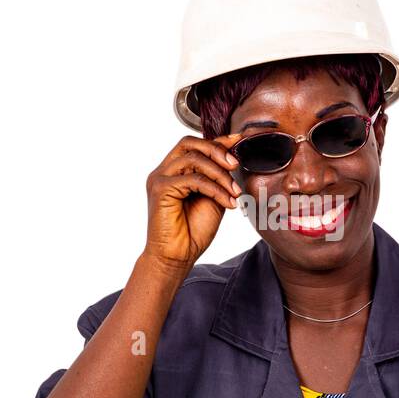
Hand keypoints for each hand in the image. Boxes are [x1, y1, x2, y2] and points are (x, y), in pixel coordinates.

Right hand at [143, 133, 242, 272]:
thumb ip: (218, 177)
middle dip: (217, 150)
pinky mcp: (160, 189)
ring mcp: (159, 178)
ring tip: (234, 192)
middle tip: (236, 165)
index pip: (194, 146)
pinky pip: (193, 179)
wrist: (177, 257)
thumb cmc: (193, 231)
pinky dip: (215, 189)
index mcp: (174, 171)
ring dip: (220, 174)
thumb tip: (233, 157)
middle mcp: (163, 171)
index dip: (217, 141)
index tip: (239, 140)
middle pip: (189, 144)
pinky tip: (227, 202)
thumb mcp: (213, 197)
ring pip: (193, 159)